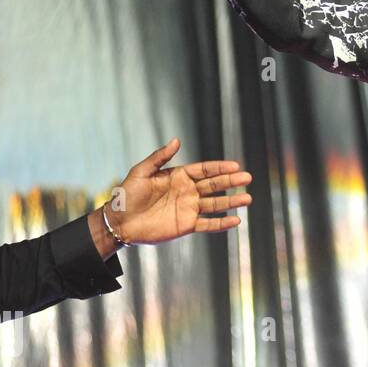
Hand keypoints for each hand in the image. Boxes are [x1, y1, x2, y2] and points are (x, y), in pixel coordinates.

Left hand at [105, 139, 251, 246]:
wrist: (119, 222)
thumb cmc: (127, 195)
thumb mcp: (141, 172)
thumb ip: (159, 157)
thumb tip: (177, 140)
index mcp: (179, 176)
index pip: (204, 170)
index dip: (220, 168)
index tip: (235, 166)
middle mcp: (188, 191)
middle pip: (214, 185)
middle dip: (231, 181)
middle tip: (247, 178)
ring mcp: (189, 209)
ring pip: (216, 204)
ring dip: (232, 201)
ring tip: (248, 199)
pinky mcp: (187, 225)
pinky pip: (208, 224)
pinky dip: (222, 223)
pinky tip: (236, 220)